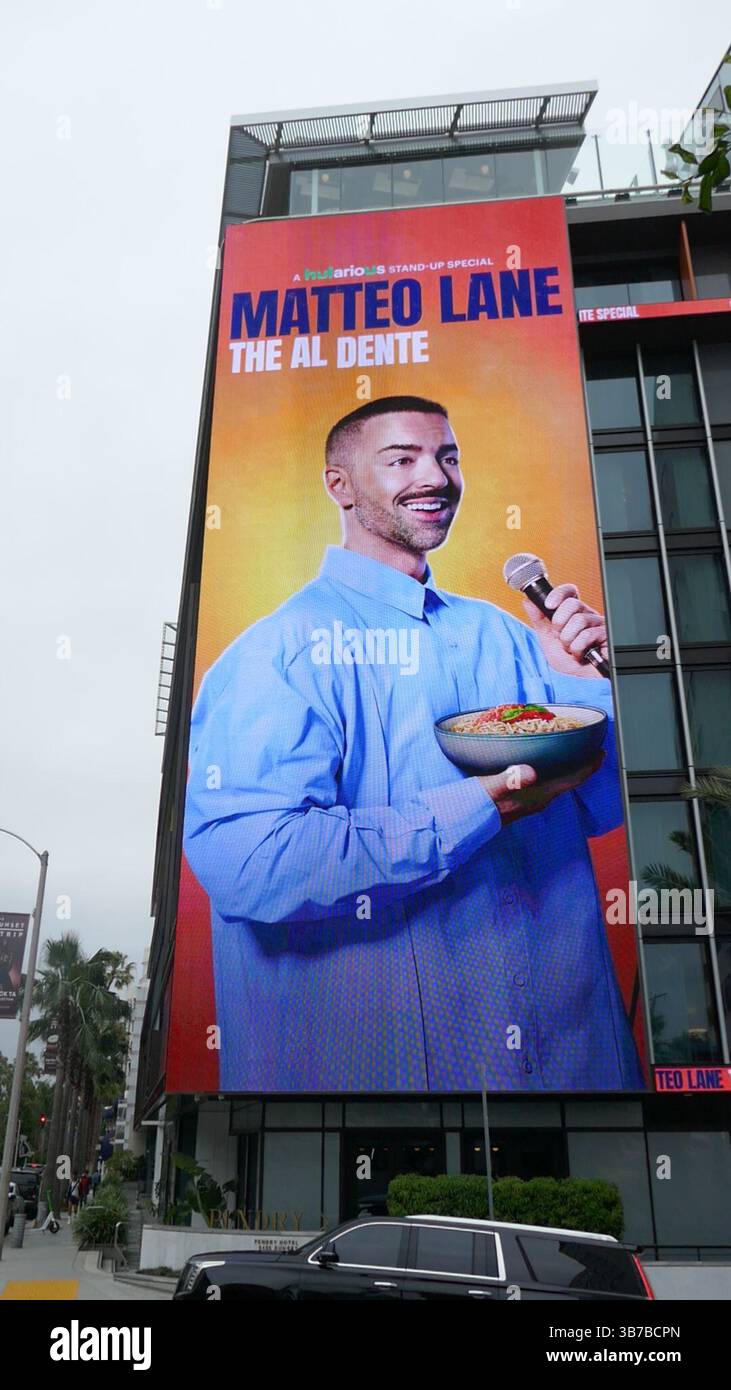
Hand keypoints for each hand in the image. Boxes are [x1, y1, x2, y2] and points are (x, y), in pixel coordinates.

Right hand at [478, 754, 604, 824]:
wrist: (466, 821)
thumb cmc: (479, 803)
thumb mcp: (492, 787)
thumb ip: (510, 779)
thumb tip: (530, 772)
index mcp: (539, 795)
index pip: (572, 780)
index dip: (589, 767)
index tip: (601, 753)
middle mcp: (540, 799)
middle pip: (569, 780)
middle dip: (581, 764)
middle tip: (589, 745)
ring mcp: (532, 800)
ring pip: (559, 782)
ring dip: (568, 768)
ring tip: (572, 750)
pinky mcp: (523, 798)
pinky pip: (547, 782)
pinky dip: (554, 770)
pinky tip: (546, 761)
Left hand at [523, 583, 607, 677]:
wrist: (583, 683)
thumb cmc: (569, 663)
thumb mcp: (548, 642)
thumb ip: (540, 622)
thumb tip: (528, 602)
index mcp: (572, 614)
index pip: (569, 592)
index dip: (559, 593)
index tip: (549, 604)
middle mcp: (586, 616)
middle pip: (572, 603)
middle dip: (560, 622)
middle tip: (561, 637)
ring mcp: (597, 624)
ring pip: (579, 619)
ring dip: (569, 640)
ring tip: (572, 650)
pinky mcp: (606, 635)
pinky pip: (588, 634)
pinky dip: (578, 648)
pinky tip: (581, 655)